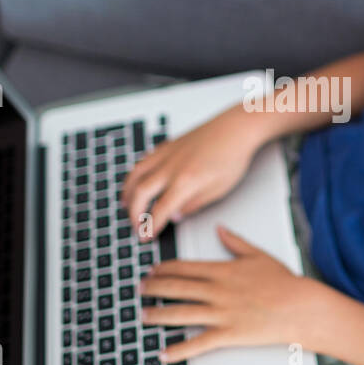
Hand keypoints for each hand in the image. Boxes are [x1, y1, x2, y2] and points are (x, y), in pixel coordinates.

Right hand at [121, 106, 265, 239]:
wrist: (236, 128)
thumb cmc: (232, 156)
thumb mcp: (218, 190)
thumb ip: (193, 205)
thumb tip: (175, 215)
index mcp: (185, 182)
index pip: (160, 210)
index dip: (151, 226)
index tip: (147, 236)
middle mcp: (171, 168)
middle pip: (141, 193)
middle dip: (134, 214)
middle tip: (136, 226)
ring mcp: (167, 155)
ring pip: (136, 175)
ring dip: (128, 193)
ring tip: (127, 206)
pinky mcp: (167, 146)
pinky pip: (143, 161)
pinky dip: (135, 174)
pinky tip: (136, 181)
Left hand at [139, 226, 325, 361]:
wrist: (301, 306)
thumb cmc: (284, 282)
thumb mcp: (258, 255)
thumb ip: (235, 242)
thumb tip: (220, 229)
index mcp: (222, 270)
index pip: (184, 267)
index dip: (164, 269)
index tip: (152, 270)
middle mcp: (217, 291)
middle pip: (176, 288)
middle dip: (153, 288)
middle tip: (139, 289)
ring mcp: (221, 313)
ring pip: (180, 313)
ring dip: (158, 315)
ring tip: (142, 316)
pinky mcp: (228, 334)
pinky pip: (198, 343)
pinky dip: (178, 350)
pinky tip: (163, 353)